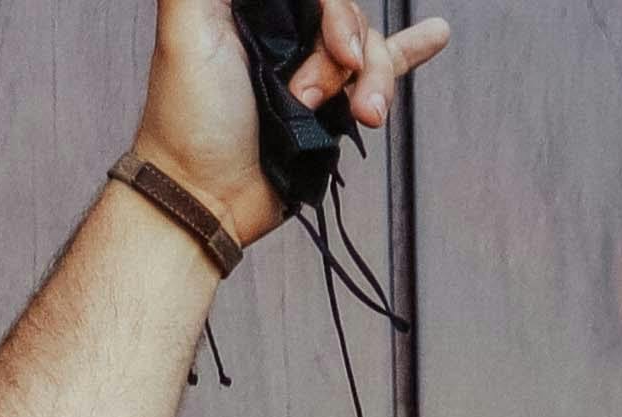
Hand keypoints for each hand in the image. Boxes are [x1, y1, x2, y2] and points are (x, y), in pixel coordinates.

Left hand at [134, 0, 451, 251]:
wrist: (209, 193)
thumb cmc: (189, 118)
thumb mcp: (184, 29)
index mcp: (250, 6)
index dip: (334, 12)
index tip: (337, 49)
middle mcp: (282, 28)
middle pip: (347, 16)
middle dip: (344, 56)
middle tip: (313, 95)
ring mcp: (311, 65)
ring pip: (369, 48)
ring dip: (375, 82)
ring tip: (364, 117)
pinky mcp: (335, 101)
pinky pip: (384, 64)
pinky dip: (411, 50)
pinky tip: (437, 33)